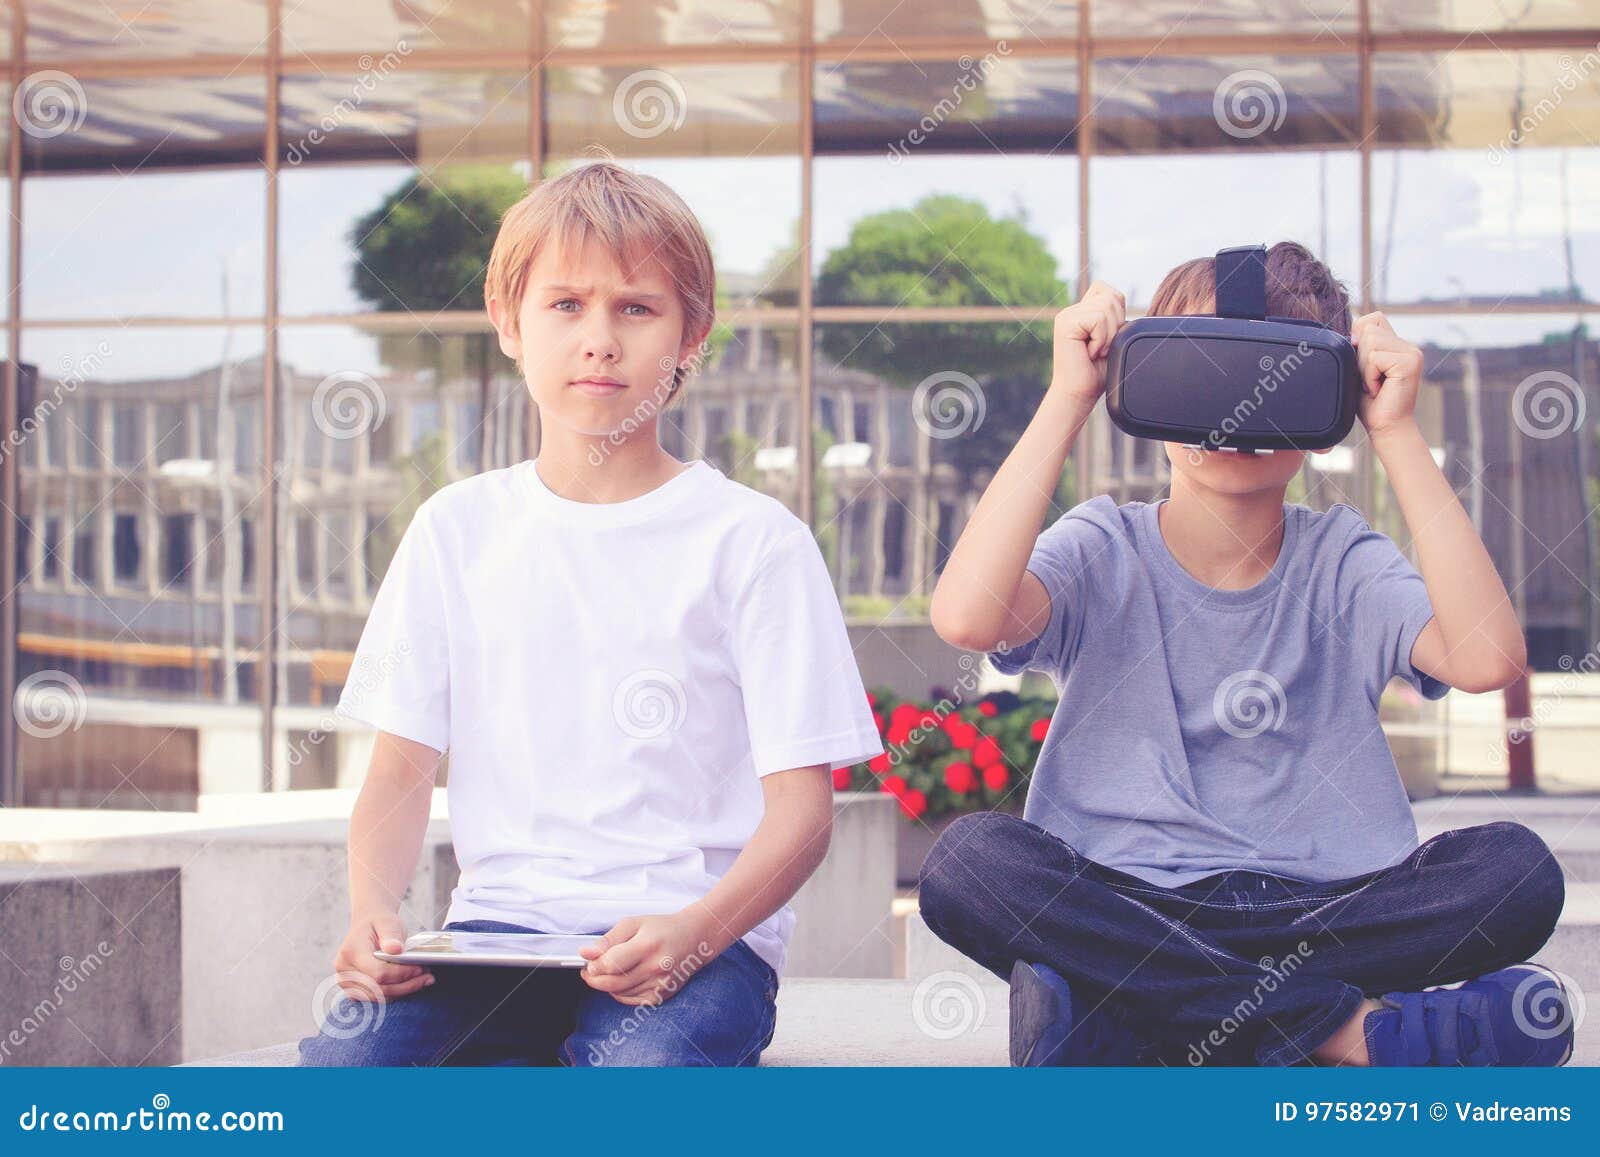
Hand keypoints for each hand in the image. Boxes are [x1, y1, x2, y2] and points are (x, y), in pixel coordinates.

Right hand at [331, 910, 433, 1002]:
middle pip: (379, 989)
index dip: (402, 974)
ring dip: (403, 991)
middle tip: (428, 977)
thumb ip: (391, 935)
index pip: (378, 973)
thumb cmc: (379, 923)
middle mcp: (344, 970)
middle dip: (407, 985)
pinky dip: (396, 993)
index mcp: (350, 952)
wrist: (368, 924)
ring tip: (424, 980)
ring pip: (379, 997)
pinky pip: (377, 998)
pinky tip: (411, 983)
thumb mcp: (388, 922)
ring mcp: (346, 982)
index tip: (421, 968)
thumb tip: (395, 950)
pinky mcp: (354, 990)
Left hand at [579, 912, 719, 1006]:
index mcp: (648, 946)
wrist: (694, 938)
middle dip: (594, 979)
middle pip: (612, 983)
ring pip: (619, 993)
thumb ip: (608, 939)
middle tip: (589, 970)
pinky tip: (621, 979)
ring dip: (606, 985)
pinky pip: (630, 1000)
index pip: (611, 964)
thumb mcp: (633, 923)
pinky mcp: (661, 996)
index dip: (594, 965)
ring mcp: (660, 985)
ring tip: (607, 971)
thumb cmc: (661, 928)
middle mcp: (656, 968)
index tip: (589, 961)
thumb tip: (585, 953)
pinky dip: (619, 992)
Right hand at [1049, 281, 1125, 406]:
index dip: (1118, 312)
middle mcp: (1072, 311)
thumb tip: (1126, 307)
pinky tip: (1090, 352)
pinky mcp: (1066, 323)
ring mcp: (1067, 315)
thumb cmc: (1096, 374)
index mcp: (1082, 313)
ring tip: (1097, 351)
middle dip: (1117, 324)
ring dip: (1109, 334)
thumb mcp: (1113, 341)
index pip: (1110, 292)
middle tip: (1103, 347)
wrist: (1078, 395)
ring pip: (1107, 306)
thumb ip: (1116, 320)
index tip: (1110, 338)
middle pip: (1111, 296)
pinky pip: (1098, 319)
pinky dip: (1101, 339)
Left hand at [1352, 311, 1424, 436]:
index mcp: (1396, 345)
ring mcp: (1411, 352)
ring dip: (1363, 368)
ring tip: (1373, 385)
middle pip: (1367, 329)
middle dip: (1358, 357)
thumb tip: (1351, 333)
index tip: (1361, 364)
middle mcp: (1407, 345)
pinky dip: (1369, 376)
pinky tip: (1378, 389)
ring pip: (1369, 342)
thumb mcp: (1358, 370)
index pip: (1372, 319)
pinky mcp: (1410, 362)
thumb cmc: (1370, 404)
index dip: (1358, 337)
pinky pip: (1374, 357)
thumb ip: (1357, 348)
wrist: (1385, 428)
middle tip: (1369, 380)